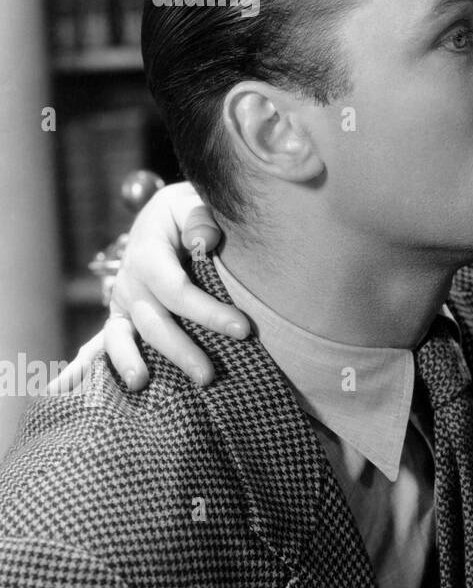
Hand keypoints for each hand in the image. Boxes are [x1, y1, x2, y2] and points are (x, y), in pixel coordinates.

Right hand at [58, 183, 247, 391]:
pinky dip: (120, 361)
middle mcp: (131, 279)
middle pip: (155, 320)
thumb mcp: (191, 202)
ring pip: (131, 335)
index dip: (208, 312)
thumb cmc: (186, 211)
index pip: (178, 289)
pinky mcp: (122, 314)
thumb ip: (199, 216)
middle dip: (182, 349)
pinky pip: (114, 340)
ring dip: (142, 362)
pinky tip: (135, 385)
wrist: (164, 215)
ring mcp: (123, 298)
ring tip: (151, 385)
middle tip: (210, 375)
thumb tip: (205, 240)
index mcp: (149, 251)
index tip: (243, 329)